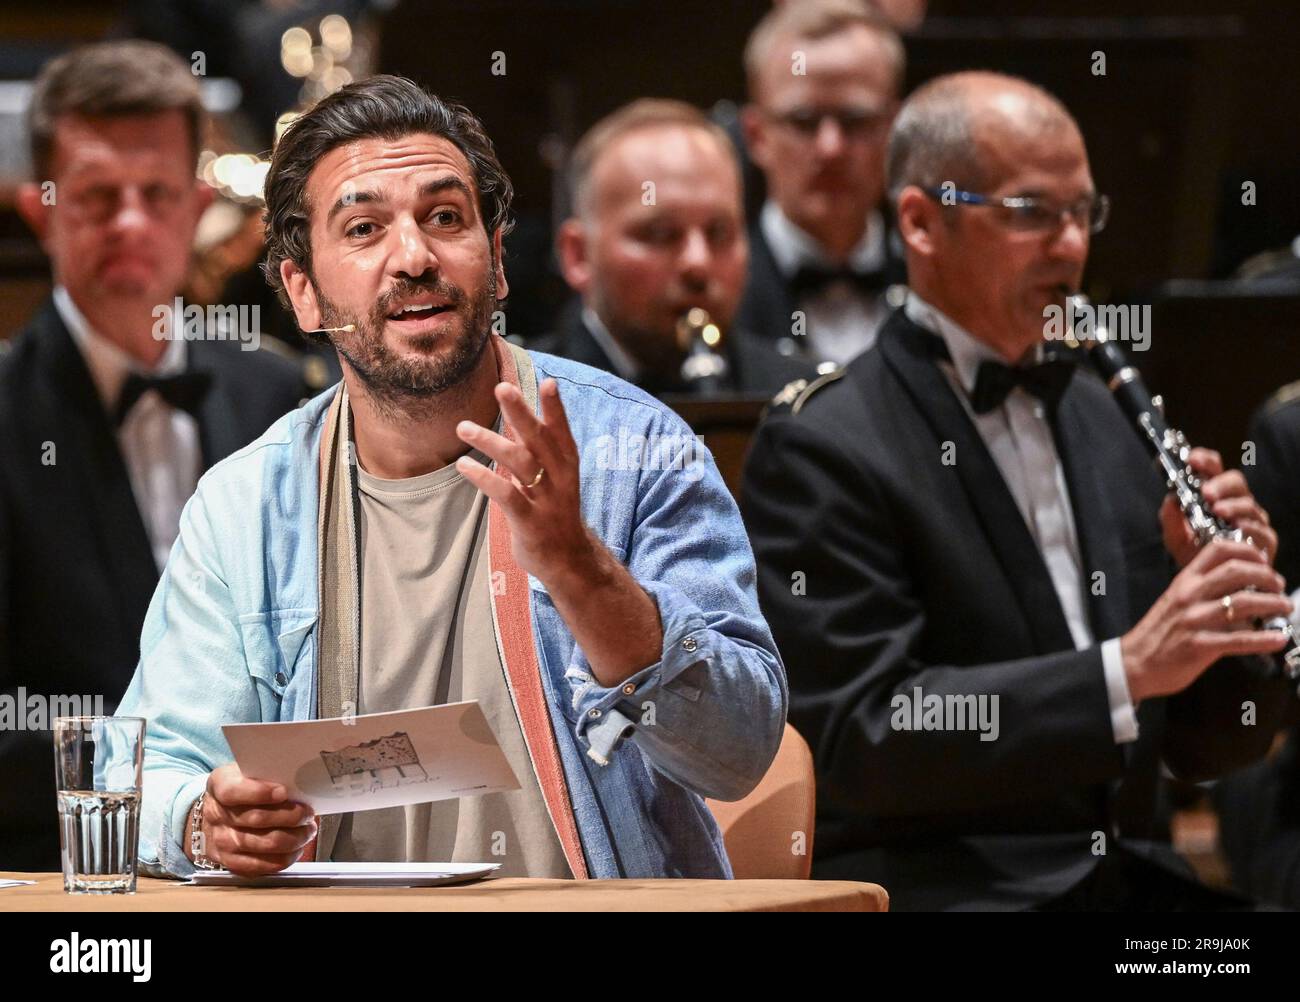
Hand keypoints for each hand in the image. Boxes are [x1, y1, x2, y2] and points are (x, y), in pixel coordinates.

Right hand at [186, 763, 316, 875]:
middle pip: (257, 819)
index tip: (283, 792)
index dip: (259, 792)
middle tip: (307, 813)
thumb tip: (297, 780)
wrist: (219, 814)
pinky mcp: (230, 862)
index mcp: (219, 785)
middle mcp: (216, 815)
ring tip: (307, 830)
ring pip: (264, 844)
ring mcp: (221, 841)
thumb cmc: (243, 788)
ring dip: (294, 838)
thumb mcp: (248, 771)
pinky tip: (296, 848)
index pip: (233, 791)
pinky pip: (261, 866)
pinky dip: (285, 858)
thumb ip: (267, 773)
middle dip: (290, 816)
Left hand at [455, 378, 596, 585]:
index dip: (556, 408)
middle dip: (521, 413)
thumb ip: (538, 450)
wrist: (568, 561)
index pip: (562, 432)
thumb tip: (518, 413)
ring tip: (463, 427)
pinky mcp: (530, 522)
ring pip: (520, 463)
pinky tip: (464, 465)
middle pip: (539, 440)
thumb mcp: (554, 478)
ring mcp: (546, 501)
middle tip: (502, 387)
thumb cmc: (555, 512)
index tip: (549, 381)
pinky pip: (506, 495)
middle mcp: (559, 479)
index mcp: (567, 466)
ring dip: (491, 442)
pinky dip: (484, 478)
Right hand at [1121, 539, 1290, 702]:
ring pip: (1243, 602)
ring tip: (1284, 608)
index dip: (1247, 550)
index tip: (1263, 560)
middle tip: (1279, 586)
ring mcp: (1194, 620)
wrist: (1133, 662)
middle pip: (1237, 571)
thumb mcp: (1175, 601)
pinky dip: (1264, 639)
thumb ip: (1204, 592)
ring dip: (1273, 604)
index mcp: (1184, 581)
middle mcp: (1189, 595)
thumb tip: (1243, 591)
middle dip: (1267, 576)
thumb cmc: (1157, 633)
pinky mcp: (1199, 646)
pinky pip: (1239, 640)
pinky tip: (1278, 639)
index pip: (1218, 550)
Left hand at [1161, 447, 1277, 567]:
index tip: (1192, 460)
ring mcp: (1253, 520)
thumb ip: (1170, 519)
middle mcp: (1237, 503)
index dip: (1204, 460)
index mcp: (1215, 496)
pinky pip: (1261, 529)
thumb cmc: (1194, 555)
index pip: (1214, 469)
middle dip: (1220, 484)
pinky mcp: (1265, 539)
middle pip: (1236, 481)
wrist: (1210, 584)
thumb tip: (1169, 500)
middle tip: (1206, 492)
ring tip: (1218, 510)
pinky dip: (1248, 526)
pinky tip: (1237, 527)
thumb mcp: (1175, 537)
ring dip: (1232, 505)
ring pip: (1248, 504)